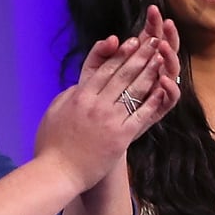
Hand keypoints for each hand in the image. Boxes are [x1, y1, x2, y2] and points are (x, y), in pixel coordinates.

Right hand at [35, 9, 181, 193]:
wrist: (56, 173)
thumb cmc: (50, 146)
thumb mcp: (54, 112)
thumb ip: (69, 96)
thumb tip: (80, 87)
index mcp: (80, 96)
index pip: (105, 69)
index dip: (121, 54)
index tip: (133, 41)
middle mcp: (96, 104)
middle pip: (123, 74)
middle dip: (141, 55)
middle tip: (154, 41)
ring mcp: (109, 120)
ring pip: (134, 90)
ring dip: (150, 71)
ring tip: (161, 58)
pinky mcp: (120, 137)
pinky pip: (140, 114)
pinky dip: (153, 100)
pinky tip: (163, 89)